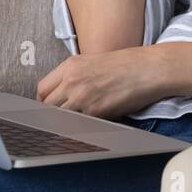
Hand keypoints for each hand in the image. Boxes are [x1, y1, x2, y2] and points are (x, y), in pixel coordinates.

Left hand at [36, 46, 170, 118]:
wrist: (150, 68)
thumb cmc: (128, 65)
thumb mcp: (94, 62)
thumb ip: (75, 77)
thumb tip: (63, 98)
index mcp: (70, 66)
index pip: (41, 90)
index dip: (44, 103)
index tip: (50, 109)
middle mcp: (72, 81)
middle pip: (46, 107)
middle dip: (52, 116)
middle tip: (61, 121)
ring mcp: (82, 97)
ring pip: (59, 119)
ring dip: (65, 124)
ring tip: (76, 125)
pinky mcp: (95, 112)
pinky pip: (78, 126)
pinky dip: (81, 129)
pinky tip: (89, 127)